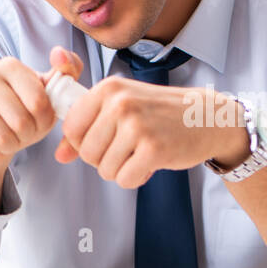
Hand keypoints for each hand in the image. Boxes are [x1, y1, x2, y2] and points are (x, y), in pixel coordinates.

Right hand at [0, 48, 81, 210]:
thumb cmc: (23, 115)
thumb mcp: (50, 96)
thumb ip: (67, 71)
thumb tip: (58, 51)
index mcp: (10, 65)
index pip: (39, 102)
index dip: (43, 120)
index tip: (37, 118)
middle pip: (21, 120)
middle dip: (26, 135)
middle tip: (20, 132)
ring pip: (1, 135)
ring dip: (9, 144)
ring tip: (4, 137)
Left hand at [56, 77, 249, 187]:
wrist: (207, 118)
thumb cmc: (161, 113)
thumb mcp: (122, 110)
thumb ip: (87, 130)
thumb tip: (59, 155)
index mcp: (108, 89)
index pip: (71, 128)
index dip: (84, 142)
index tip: (106, 139)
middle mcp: (120, 103)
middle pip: (86, 153)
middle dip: (104, 159)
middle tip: (128, 148)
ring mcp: (137, 126)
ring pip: (105, 169)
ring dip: (122, 170)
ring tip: (141, 154)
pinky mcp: (153, 149)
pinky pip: (125, 179)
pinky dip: (136, 178)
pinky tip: (151, 163)